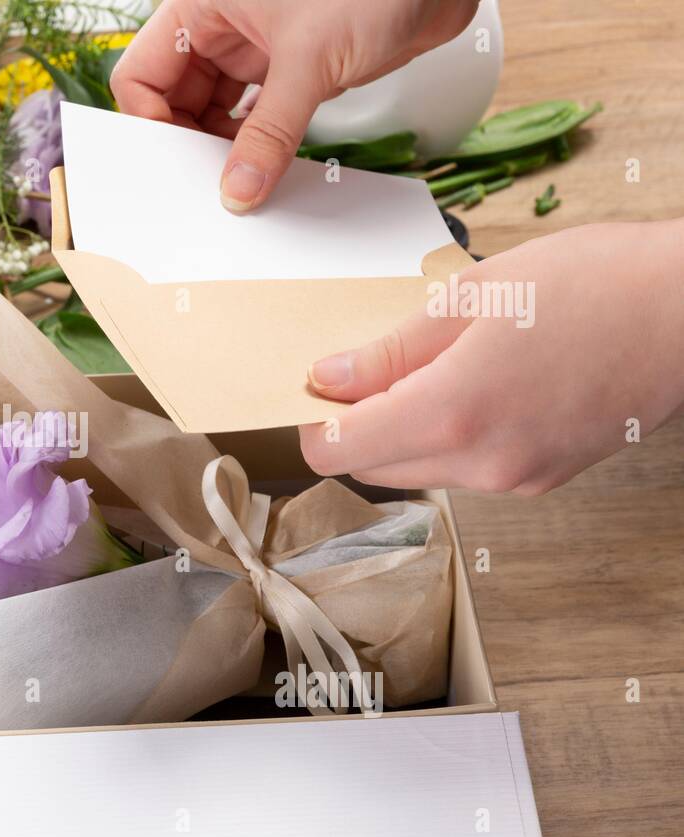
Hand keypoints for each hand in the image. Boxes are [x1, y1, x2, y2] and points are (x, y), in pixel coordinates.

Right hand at [110, 0, 477, 211]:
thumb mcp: (309, 62)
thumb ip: (269, 134)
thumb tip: (238, 192)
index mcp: (200, 6)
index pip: (140, 75)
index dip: (151, 123)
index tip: (175, 166)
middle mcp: (219, 26)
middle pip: (174, 99)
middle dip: (188, 145)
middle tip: (207, 188)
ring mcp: (253, 47)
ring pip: (212, 112)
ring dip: (223, 150)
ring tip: (238, 185)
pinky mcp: (289, 67)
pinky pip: (254, 117)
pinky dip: (257, 145)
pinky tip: (265, 171)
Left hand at [298, 220, 683, 493]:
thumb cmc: (596, 284)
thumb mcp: (472, 296)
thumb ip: (390, 350)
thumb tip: (329, 378)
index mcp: (452, 414)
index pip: (336, 450)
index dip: (313, 421)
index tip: (316, 388)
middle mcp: (482, 463)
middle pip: (374, 465)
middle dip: (358, 423)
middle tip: (371, 365)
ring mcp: (516, 478)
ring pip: (421, 468)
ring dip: (406, 429)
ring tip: (438, 364)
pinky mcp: (542, 478)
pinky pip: (468, 467)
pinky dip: (452, 435)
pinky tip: (479, 382)